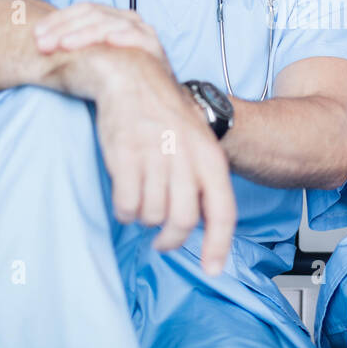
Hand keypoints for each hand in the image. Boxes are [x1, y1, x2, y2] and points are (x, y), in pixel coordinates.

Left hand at [34, 3, 167, 64]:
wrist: (153, 96)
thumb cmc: (119, 77)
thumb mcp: (95, 58)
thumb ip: (75, 47)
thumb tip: (40, 44)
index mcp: (112, 17)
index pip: (83, 9)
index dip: (57, 19)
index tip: (35, 34)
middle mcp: (126, 19)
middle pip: (92, 14)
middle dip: (63, 28)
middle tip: (41, 43)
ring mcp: (141, 31)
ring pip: (109, 23)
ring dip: (83, 33)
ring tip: (63, 44)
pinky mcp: (153, 46)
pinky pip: (137, 37)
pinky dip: (122, 36)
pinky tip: (108, 41)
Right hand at [88, 48, 236, 275]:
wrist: (132, 77)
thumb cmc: (165, 116)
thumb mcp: (198, 144)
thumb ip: (204, 182)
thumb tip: (206, 225)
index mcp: (210, 157)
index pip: (222, 211)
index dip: (218, 246)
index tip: (212, 270)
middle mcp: (186, 157)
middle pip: (183, 221)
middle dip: (171, 240)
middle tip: (163, 242)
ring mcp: (154, 156)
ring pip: (152, 215)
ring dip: (145, 221)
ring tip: (142, 206)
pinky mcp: (124, 156)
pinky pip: (126, 205)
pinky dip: (125, 212)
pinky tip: (126, 201)